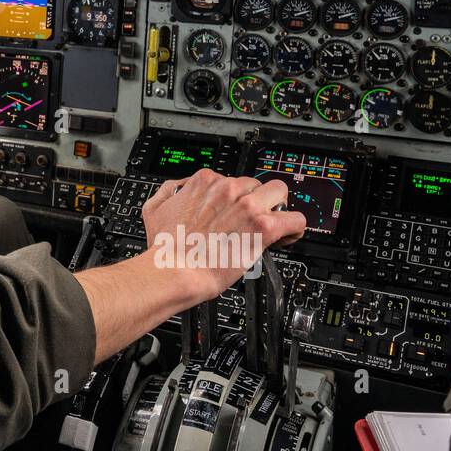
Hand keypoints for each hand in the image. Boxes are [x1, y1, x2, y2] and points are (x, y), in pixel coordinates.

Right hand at [138, 168, 306, 306]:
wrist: (174, 270)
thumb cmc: (165, 247)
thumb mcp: (155, 208)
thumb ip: (170, 190)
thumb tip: (181, 187)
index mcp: (205, 182)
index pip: (232, 180)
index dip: (236, 199)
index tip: (236, 214)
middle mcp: (228, 188)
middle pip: (257, 184)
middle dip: (257, 201)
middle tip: (252, 222)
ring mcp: (247, 205)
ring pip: (279, 193)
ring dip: (277, 209)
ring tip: (272, 228)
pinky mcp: (263, 226)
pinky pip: (295, 218)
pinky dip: (294, 229)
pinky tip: (284, 239)